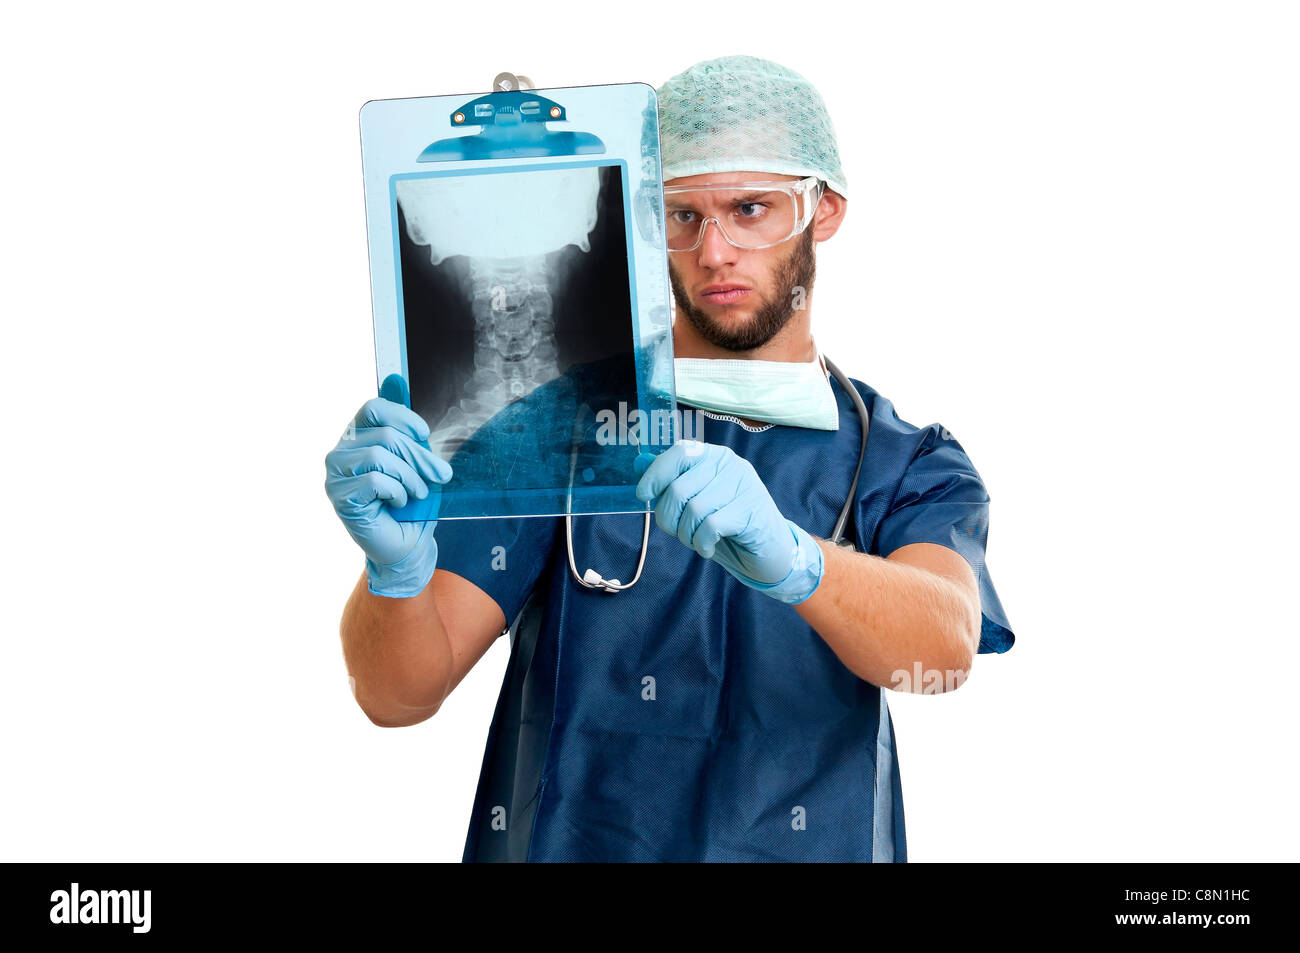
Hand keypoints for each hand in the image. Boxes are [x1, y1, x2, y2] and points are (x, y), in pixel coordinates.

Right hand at [325, 379, 451, 596]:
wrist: (406, 545)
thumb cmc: (411, 502)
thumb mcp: (415, 460)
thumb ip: (404, 426)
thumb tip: (394, 377)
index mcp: (358, 437)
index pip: (374, 408)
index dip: (404, 418)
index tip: (424, 435)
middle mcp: (341, 452)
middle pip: (386, 435)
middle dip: (420, 456)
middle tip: (439, 476)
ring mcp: (335, 475)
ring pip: (380, 456)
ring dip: (409, 477)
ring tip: (416, 493)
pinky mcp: (340, 497)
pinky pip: (375, 480)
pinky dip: (397, 492)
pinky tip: (398, 504)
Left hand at [634, 440, 823, 604]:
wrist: (769, 549)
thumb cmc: (726, 523)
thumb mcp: (696, 499)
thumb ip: (671, 481)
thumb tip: (639, 464)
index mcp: (713, 455)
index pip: (677, 453)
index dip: (655, 475)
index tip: (644, 496)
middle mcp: (729, 463)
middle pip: (678, 489)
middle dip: (669, 519)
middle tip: (679, 533)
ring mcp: (743, 485)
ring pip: (693, 510)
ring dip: (686, 535)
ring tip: (696, 541)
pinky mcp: (751, 509)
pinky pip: (709, 527)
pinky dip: (702, 544)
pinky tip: (708, 548)